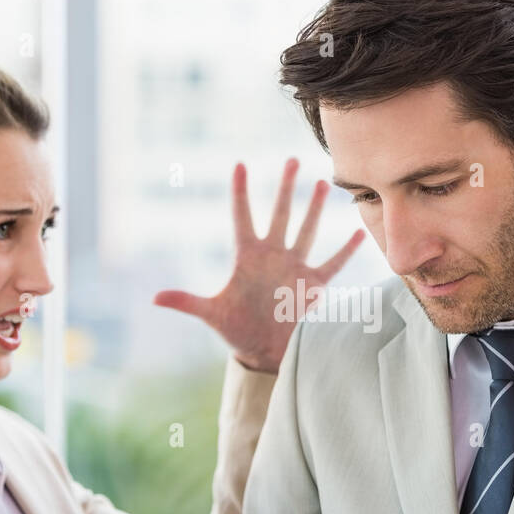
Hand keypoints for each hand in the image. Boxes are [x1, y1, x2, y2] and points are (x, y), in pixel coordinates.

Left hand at [154, 158, 365, 373]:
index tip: (239, 164)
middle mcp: (272, 256)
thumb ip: (187, 302)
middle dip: (285, 188)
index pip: (242, 217)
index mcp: (246, 258)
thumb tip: (154, 298)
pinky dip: (346, 250)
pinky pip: (333, 263)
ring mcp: (294, 267)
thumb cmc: (236, 331)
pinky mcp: (313, 285)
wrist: (264, 353)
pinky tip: (359, 231)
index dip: (240, 192)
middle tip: (291, 160)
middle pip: (279, 214)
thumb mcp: (212, 314)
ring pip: (307, 230)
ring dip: (314, 208)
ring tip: (322, 182)